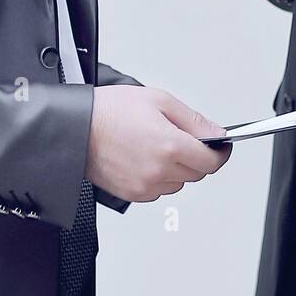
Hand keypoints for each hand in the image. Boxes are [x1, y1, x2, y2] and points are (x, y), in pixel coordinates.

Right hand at [86, 86, 230, 202]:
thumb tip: (217, 134)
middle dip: (196, 157)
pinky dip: (158, 178)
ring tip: (155, 146)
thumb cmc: (109, 111)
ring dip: (176, 169)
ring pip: (178, 183)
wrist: (75, 128)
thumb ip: (193, 120)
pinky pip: (158, 191)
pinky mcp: (132, 194)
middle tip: (181, 138)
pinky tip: (143, 158)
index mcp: (169, 146)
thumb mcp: (158, 100)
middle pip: (197, 173)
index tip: (221, 147)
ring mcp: (145, 186)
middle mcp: (159, 171)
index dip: (220, 153)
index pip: (212, 161)